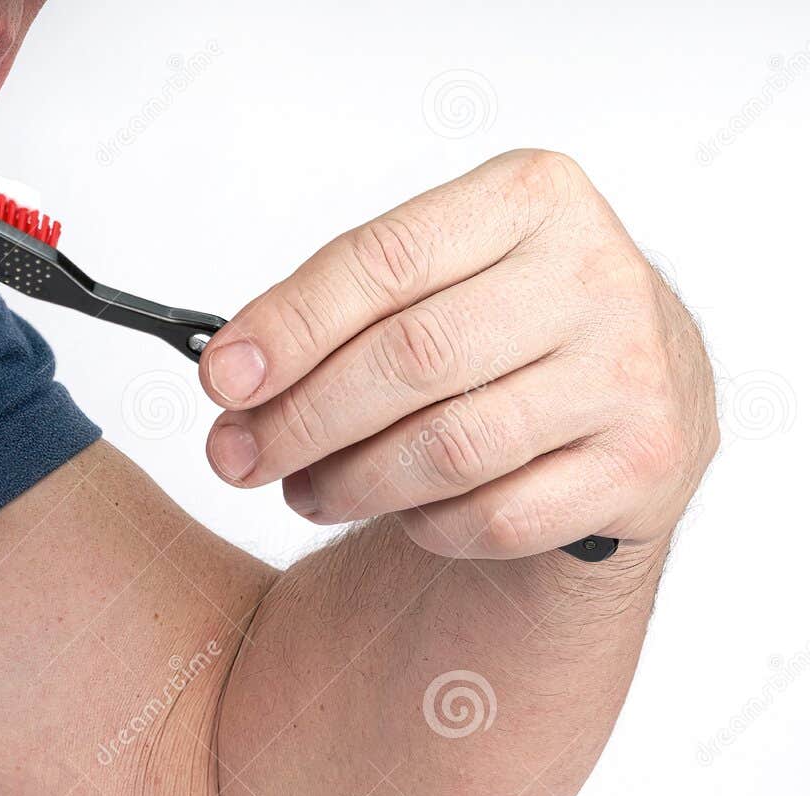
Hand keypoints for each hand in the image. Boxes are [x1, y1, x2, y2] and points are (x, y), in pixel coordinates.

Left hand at [198, 149, 716, 559]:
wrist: (637, 391)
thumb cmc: (505, 330)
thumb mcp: (438, 280)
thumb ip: (344, 311)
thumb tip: (236, 374)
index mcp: (532, 198)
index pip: (387, 259)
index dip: (290, 325)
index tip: (223, 377)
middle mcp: (595, 274)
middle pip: (411, 358)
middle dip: (302, 419)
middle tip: (238, 456)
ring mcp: (631, 372)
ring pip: (448, 448)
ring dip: (351, 483)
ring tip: (305, 491)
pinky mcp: (643, 462)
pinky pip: (495, 515)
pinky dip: (426, 525)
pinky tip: (402, 513)